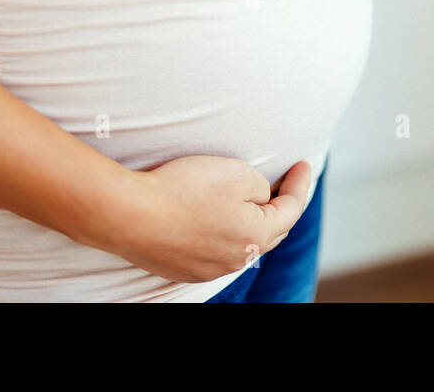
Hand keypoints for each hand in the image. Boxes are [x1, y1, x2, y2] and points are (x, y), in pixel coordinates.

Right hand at [104, 156, 311, 283]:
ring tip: (252, 200)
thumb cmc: (183, 189)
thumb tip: (261, 197)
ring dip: (251, 222)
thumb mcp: (236, 173)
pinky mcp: (184, 269)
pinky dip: (224, 233)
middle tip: (286, 183)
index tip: (305, 164)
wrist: (128, 214)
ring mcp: (209, 269)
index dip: (300, 183)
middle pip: (270, 231)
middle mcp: (237, 260)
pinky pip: (215, 251)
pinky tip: (216, 218)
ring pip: (242, 243)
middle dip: (282, 206)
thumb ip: (261, 187)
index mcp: (256, 237)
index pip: (292, 208)